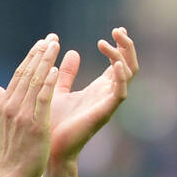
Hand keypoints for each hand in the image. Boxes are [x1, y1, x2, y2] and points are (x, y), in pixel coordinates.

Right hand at [0, 34, 60, 176]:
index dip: (31, 57)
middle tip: (51, 38)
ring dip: (45, 62)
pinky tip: (55, 70)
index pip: (19, 74)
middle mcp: (13, 106)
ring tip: (55, 45)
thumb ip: (1, 104)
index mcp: (6, 104)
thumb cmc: (9, 153)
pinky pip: (42, 100)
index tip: (41, 43)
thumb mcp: (2, 125)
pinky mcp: (35, 125)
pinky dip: (48, 84)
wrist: (9, 175)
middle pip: (27, 73)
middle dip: (40, 53)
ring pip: (34, 82)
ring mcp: (23, 115)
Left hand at [47, 26, 137, 163]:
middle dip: (126, 47)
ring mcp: (107, 104)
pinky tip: (116, 64)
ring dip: (123, 56)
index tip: (114, 31)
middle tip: (118, 30)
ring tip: (113, 40)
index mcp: (98, 89)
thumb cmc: (54, 123)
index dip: (119, 47)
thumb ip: (66, 73)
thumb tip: (72, 52)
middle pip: (128, 66)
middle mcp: (106, 95)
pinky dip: (121, 78)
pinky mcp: (104, 113)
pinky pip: (120, 94)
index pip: (118, 63)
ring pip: (128, 76)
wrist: (48, 147)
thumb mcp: (59, 90)